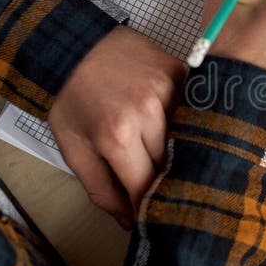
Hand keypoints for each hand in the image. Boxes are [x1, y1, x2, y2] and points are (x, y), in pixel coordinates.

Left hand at [49, 26, 185, 228]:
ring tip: (171, 159)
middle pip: (170, 165)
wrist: (76, 44)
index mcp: (116, 135)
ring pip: (187, 139)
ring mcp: (168, 90)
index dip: (149, 205)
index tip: (151, 217)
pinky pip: (194, 110)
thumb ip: (101, 189)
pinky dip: (188, 123)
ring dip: (179, 152)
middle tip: (161, 189)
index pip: (146, 186)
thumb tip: (129, 221)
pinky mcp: (180, 74)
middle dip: (163, 180)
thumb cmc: (71, 98)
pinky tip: (179, 128)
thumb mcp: (73, 149)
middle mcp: (147, 112)